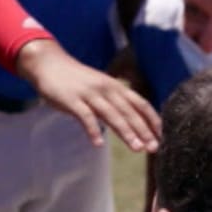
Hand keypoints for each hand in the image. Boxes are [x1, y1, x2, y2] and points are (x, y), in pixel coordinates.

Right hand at [16, 39, 160, 152]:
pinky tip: (98, 144)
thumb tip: (133, 121)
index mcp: (115, 87)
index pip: (140, 103)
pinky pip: (85, 117)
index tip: (162, 136)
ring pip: (112, 115)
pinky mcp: (72, 100)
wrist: (49, 63)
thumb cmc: (77, 79)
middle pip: (129, 112)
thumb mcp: (101, 87)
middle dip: (143, 130)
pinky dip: (92, 130)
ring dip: (126, 132)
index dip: (152, 119)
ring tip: (136, 148)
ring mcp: (89, 94)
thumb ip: (115, 102)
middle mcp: (106, 89)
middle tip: (154, 148)